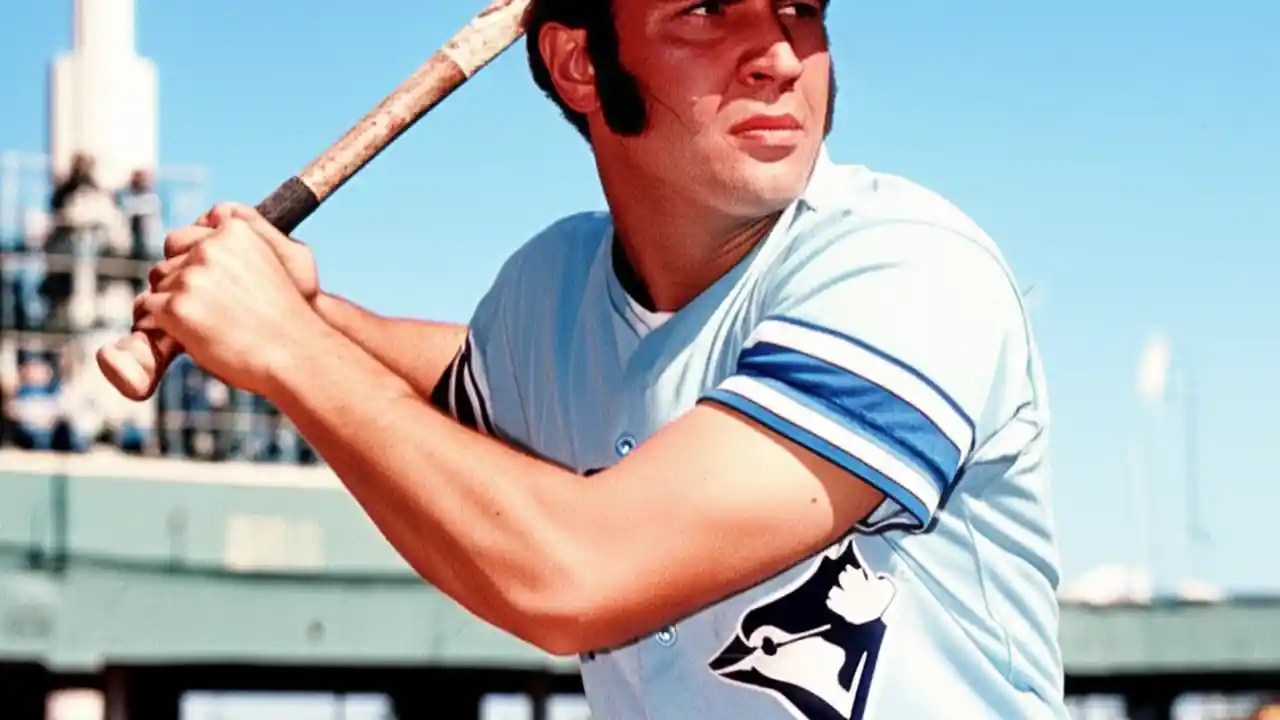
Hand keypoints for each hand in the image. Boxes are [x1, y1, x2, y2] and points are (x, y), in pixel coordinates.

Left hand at [133, 210, 326, 396]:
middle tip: (203, 309)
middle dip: (178, 283)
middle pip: (168, 261)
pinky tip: (185, 334)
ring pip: (158, 285)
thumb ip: (238, 242)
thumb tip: (208, 221)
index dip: (191, 263)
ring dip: (170, 304)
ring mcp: (192, 277)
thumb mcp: (274, 260)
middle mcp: (210, 247)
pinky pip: (149, 310)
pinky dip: (161, 324)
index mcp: (235, 231)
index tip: (206, 285)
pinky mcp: (177, 307)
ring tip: (202, 324)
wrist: (295, 354)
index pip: (186, 238)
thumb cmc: (286, 317)